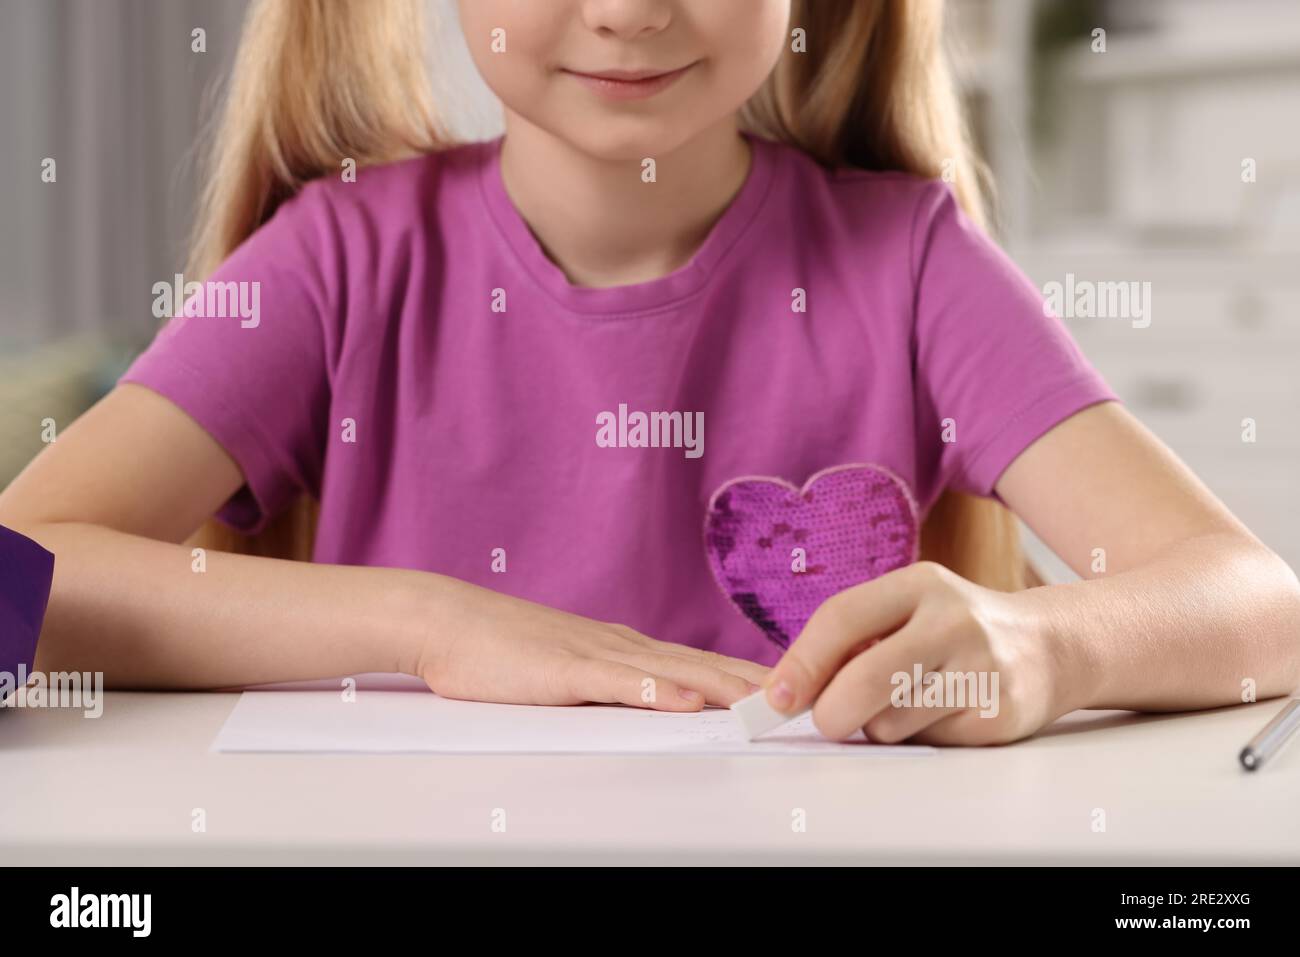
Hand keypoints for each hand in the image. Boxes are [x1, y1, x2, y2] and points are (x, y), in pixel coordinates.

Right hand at [415, 581, 769, 710]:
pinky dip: (658, 693)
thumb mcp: (567, 667)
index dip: (744, 676)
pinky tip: (688, 704)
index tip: (785, 688)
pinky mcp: (566, 671)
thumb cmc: (500, 648)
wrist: (449, 621)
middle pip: (701, 665)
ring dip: (722, 688)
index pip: (697, 663)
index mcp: (623, 646)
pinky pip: (619, 684)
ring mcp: (596, 655)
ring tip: (767, 702)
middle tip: (801, 695)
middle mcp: (620, 645)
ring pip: (673, 672)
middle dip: (753, 682)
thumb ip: (607, 680)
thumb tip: (647, 699)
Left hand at [764, 562, 1072, 744]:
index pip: (842, 618)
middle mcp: (953, 619)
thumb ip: (851, 642)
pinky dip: (920, 737)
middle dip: (832, 712)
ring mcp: (981, 667)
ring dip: (881, 725)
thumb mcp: (907, 611)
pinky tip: (943, 713)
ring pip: (891, 721)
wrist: (1049, 647)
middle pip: (866, 680)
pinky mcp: (999, 713)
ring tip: (907, 702)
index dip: (801, 663)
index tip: (776, 698)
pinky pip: (927, 742)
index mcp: (919, 584)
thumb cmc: (954, 631)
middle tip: (827, 720)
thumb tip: (782, 692)